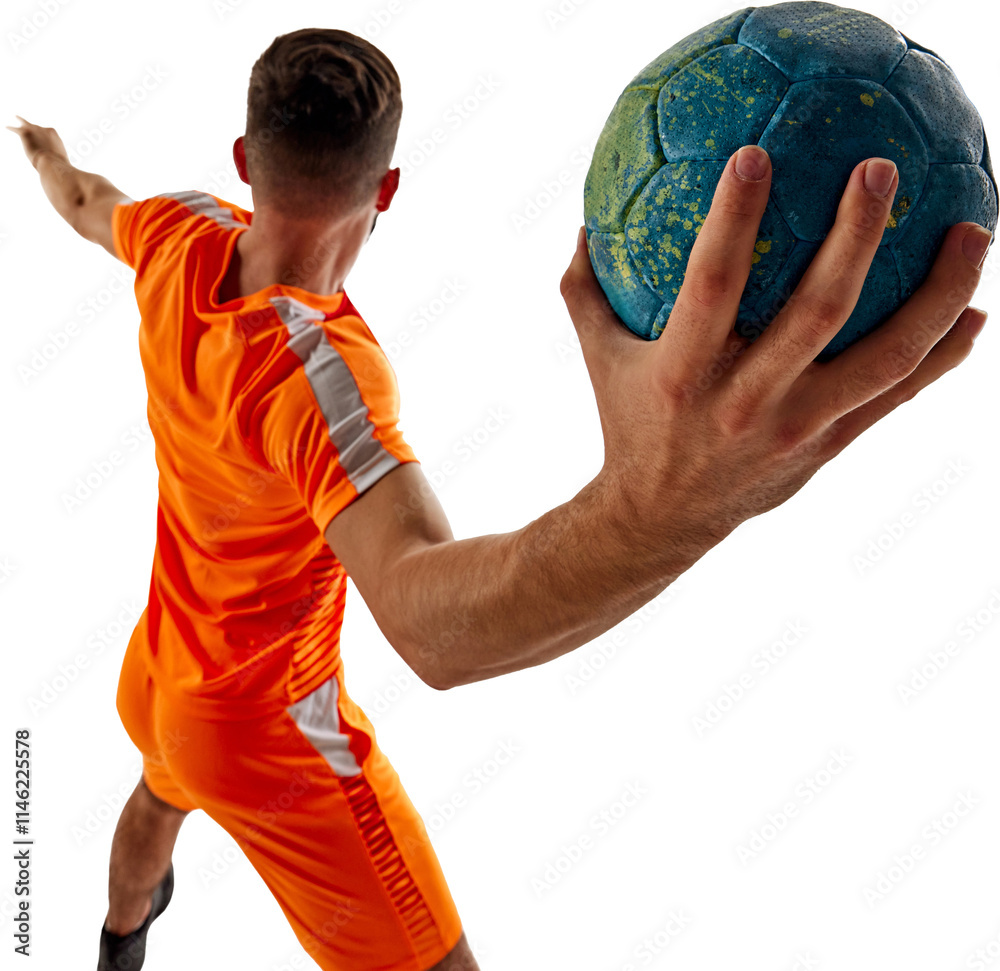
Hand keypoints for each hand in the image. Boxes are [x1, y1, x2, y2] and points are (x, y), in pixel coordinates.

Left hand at [6, 115, 68, 168]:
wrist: (51, 162)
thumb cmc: (58, 164)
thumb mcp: (61, 159)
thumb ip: (58, 157)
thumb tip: (62, 166)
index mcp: (53, 133)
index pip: (47, 132)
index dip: (44, 138)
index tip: (43, 142)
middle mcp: (43, 129)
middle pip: (36, 127)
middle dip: (33, 128)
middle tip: (29, 127)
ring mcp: (33, 129)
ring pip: (25, 124)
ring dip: (21, 121)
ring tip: (17, 118)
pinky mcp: (25, 133)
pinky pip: (15, 129)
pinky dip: (11, 128)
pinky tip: (7, 127)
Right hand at [561, 145, 991, 551]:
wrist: (662, 517)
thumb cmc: (628, 424)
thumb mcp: (596, 357)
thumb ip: (585, 290)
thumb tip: (584, 218)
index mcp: (684, 374)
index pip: (712, 285)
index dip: (733, 220)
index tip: (755, 153)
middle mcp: (746, 401)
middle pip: (818, 312)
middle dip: (855, 236)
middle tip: (881, 167)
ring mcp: (798, 428)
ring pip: (885, 359)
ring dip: (937, 295)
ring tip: (973, 234)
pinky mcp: (830, 446)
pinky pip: (898, 396)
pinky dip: (943, 355)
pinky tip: (973, 314)